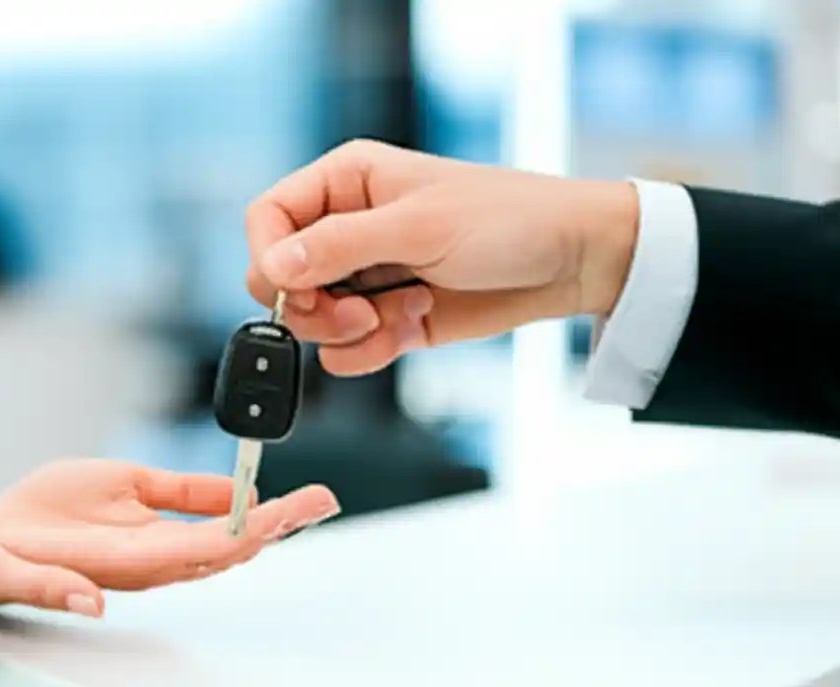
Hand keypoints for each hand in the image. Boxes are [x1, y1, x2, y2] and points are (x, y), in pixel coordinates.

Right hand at [0, 460, 338, 621]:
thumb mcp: (5, 570)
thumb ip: (48, 587)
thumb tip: (91, 605)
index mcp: (116, 568)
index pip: (199, 552)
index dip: (246, 532)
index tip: (284, 512)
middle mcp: (139, 560)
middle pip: (223, 543)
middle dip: (276, 523)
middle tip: (322, 501)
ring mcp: (137, 541)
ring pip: (214, 530)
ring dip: (261, 514)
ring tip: (307, 500)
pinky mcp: (125, 517)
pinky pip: (183, 509)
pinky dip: (224, 497)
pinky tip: (249, 489)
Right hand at [245, 139, 639, 375]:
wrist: (571, 263)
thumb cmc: (508, 220)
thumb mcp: (418, 227)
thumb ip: (339, 247)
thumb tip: (274, 267)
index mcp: (346, 182)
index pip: (268, 217)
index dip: (268, 257)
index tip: (293, 289)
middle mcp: (347, 227)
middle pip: (281, 279)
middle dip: (314, 306)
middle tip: (358, 313)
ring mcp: (366, 275)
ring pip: (312, 321)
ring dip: (351, 331)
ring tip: (404, 312)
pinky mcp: (387, 317)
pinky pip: (346, 351)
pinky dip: (371, 352)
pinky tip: (415, 325)